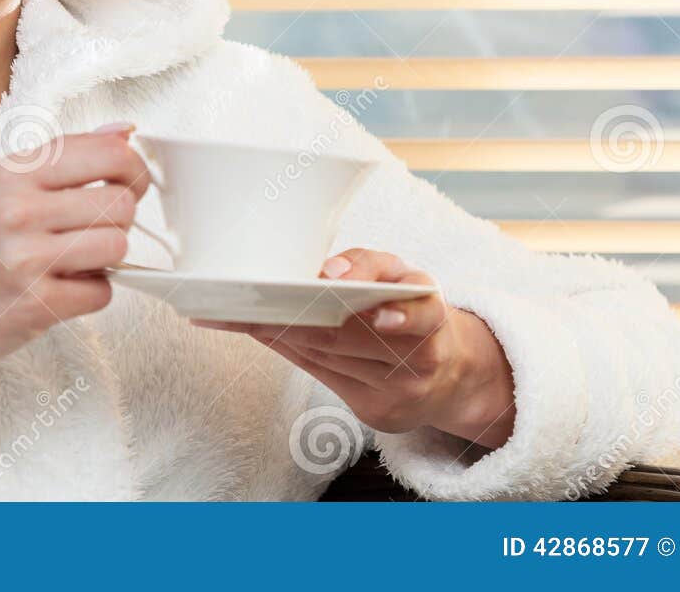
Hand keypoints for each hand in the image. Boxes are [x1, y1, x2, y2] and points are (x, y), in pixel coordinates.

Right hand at [0, 124, 150, 387]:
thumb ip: (61, 159)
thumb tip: (126, 131)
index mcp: (11, 171)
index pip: (106, 152)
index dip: (133, 168)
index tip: (132, 183)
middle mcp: (18, 208)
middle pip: (120, 203)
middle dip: (119, 219)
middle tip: (96, 229)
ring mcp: (26, 258)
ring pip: (117, 247)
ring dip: (106, 258)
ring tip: (76, 260)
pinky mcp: (35, 305)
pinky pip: (101, 292)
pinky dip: (90, 294)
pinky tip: (61, 289)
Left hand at [191, 247, 516, 447]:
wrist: (447, 374)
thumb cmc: (411, 310)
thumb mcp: (403, 276)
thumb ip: (368, 265)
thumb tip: (329, 272)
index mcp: (432, 312)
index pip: (408, 307)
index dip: (372, 301)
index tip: (335, 284)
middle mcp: (421, 358)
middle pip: (347, 334)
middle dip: (293, 313)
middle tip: (245, 295)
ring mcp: (398, 392)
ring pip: (325, 357)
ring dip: (276, 331)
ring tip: (231, 309)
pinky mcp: (377, 414)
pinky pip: (321, 376)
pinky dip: (285, 350)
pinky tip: (254, 330)